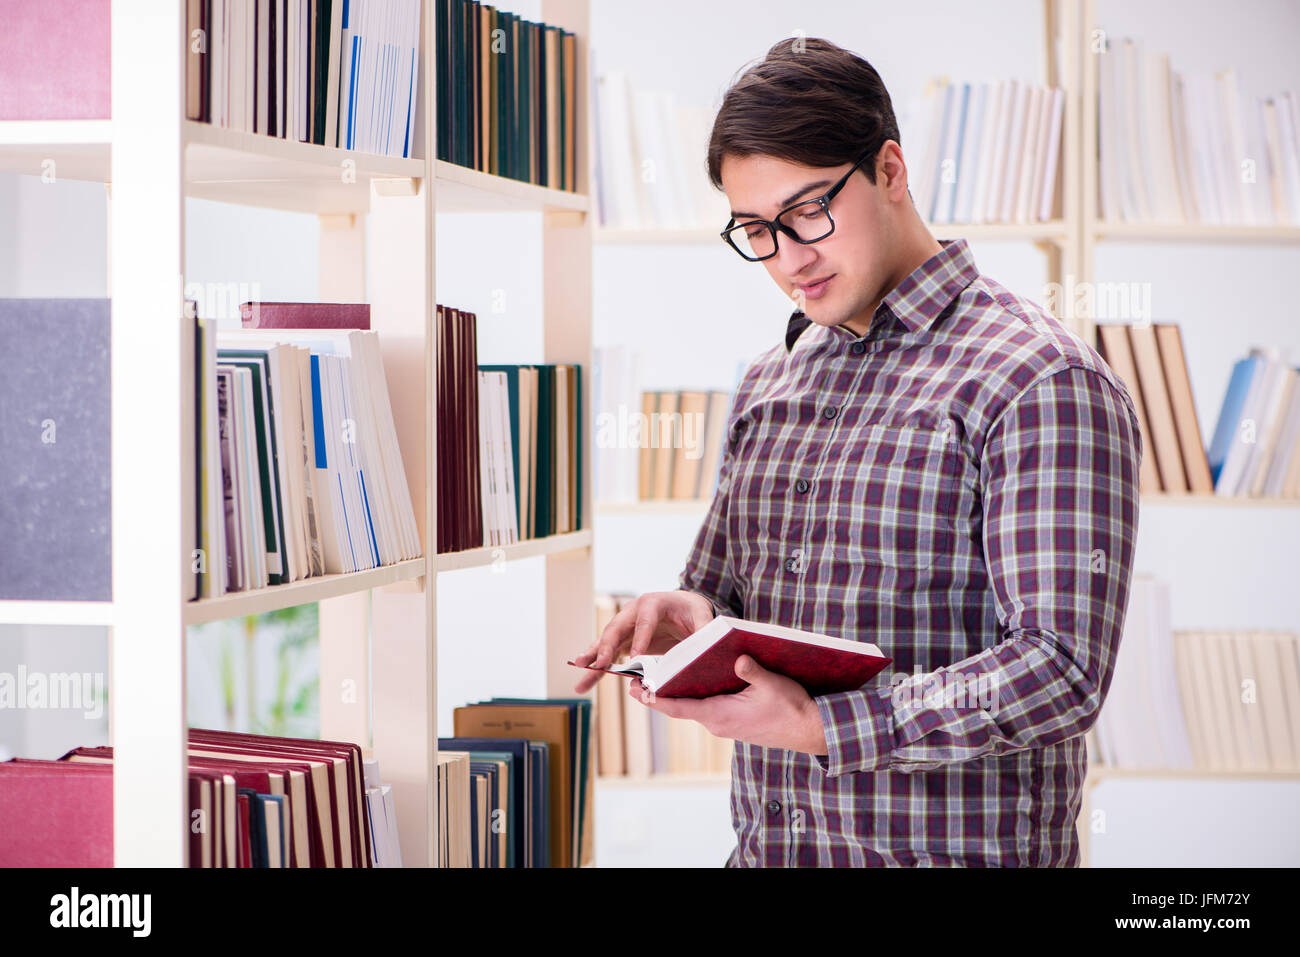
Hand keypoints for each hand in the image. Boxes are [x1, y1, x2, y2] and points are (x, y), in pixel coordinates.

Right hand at [571, 590, 714, 693]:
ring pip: (605, 641)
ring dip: (592, 656)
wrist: (682, 607)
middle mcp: (633, 612)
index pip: (645, 620)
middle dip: (606, 645)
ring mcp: (625, 626)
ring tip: (579, 669)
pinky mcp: (623, 640)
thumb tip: (706, 647)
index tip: (635, 657)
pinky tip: (585, 679)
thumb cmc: (691, 610)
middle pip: (616, 627)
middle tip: (600, 663)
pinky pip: (606, 653)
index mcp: (653, 603)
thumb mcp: (701, 616)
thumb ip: (703, 629)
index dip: (640, 637)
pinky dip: (596, 665)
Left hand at [629, 655, 828, 755]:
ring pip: (693, 708)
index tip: (636, 690)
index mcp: (720, 715)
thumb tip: (738, 658)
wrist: (808, 730)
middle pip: (680, 708)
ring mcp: (724, 724)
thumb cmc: (791, 708)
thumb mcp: (772, 685)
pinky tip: (689, 682)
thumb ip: (753, 671)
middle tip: (635, 682)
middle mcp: (717, 723)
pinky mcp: (732, 722)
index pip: (680, 707)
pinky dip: (693, 697)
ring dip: (676, 695)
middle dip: (659, 695)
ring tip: (655, 679)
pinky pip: (705, 709)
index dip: (656, 699)